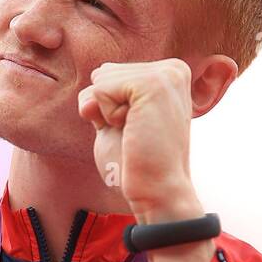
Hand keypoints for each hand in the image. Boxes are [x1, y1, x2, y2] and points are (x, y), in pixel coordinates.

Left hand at [79, 59, 213, 261]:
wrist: (157, 193)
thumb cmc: (136, 166)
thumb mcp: (115, 124)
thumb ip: (101, 101)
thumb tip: (88, 97)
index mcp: (169, 76)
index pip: (109, 76)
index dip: (110, 110)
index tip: (138, 131)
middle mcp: (173, 69)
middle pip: (103, 74)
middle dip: (107, 110)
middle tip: (136, 136)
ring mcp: (166, 74)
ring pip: (100, 79)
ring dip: (107, 114)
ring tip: (136, 134)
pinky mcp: (153, 83)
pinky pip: (100, 88)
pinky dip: (107, 116)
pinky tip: (132, 131)